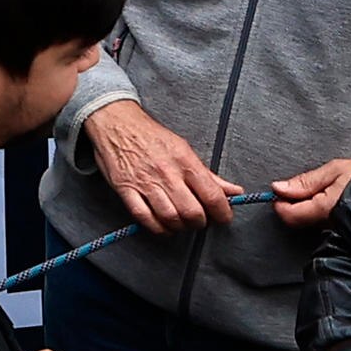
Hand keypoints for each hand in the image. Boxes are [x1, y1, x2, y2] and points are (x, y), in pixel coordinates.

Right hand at [86, 100, 232, 233]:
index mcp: (184, 161)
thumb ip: (209, 175)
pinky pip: (144, 217)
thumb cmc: (150, 135)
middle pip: (192, 212)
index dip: (223, 213)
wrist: (116, 122)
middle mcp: (166, 173)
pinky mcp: (126, 189)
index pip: (212, 196)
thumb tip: (234, 191)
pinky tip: (163, 225)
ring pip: (170, 217)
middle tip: (200, 220)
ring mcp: (145, 182)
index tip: (223, 218)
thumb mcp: (184, 149)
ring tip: (181, 222)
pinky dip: (157, 228)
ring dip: (180, 226)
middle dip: (200, 222)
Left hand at [267, 156, 350, 231]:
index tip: (280, 192)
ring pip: (312, 224)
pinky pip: (326, 226)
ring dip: (309, 209)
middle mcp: (331, 226)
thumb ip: (305, 182)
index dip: (280, 203)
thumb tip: (278, 188)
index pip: (289, 215)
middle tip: (305, 187)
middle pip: (299, 221)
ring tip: (325, 191)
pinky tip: (332, 202)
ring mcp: (340, 233)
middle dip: (295, 204)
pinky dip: (322, 214)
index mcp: (325, 209)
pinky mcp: (348, 234)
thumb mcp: (335, 170)